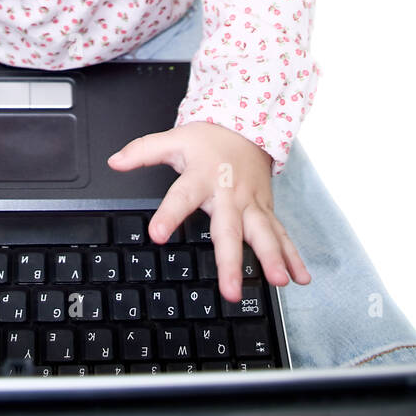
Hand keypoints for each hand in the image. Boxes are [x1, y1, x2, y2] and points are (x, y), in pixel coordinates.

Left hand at [107, 122, 310, 303]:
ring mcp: (251, 204)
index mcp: (202, 177)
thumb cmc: (209, 140)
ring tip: (278, 282)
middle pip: (229, 229)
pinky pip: (281, 235)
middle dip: (232, 260)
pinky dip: (293, 255)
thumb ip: (143, 151)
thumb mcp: (173, 140)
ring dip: (272, 258)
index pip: (182, 196)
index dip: (170, 214)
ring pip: (263, 234)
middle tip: (232, 288)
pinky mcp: (266, 211)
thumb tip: (114, 161)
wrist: (246, 127)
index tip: (158, 234)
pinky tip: (301, 278)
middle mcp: (229, 194)